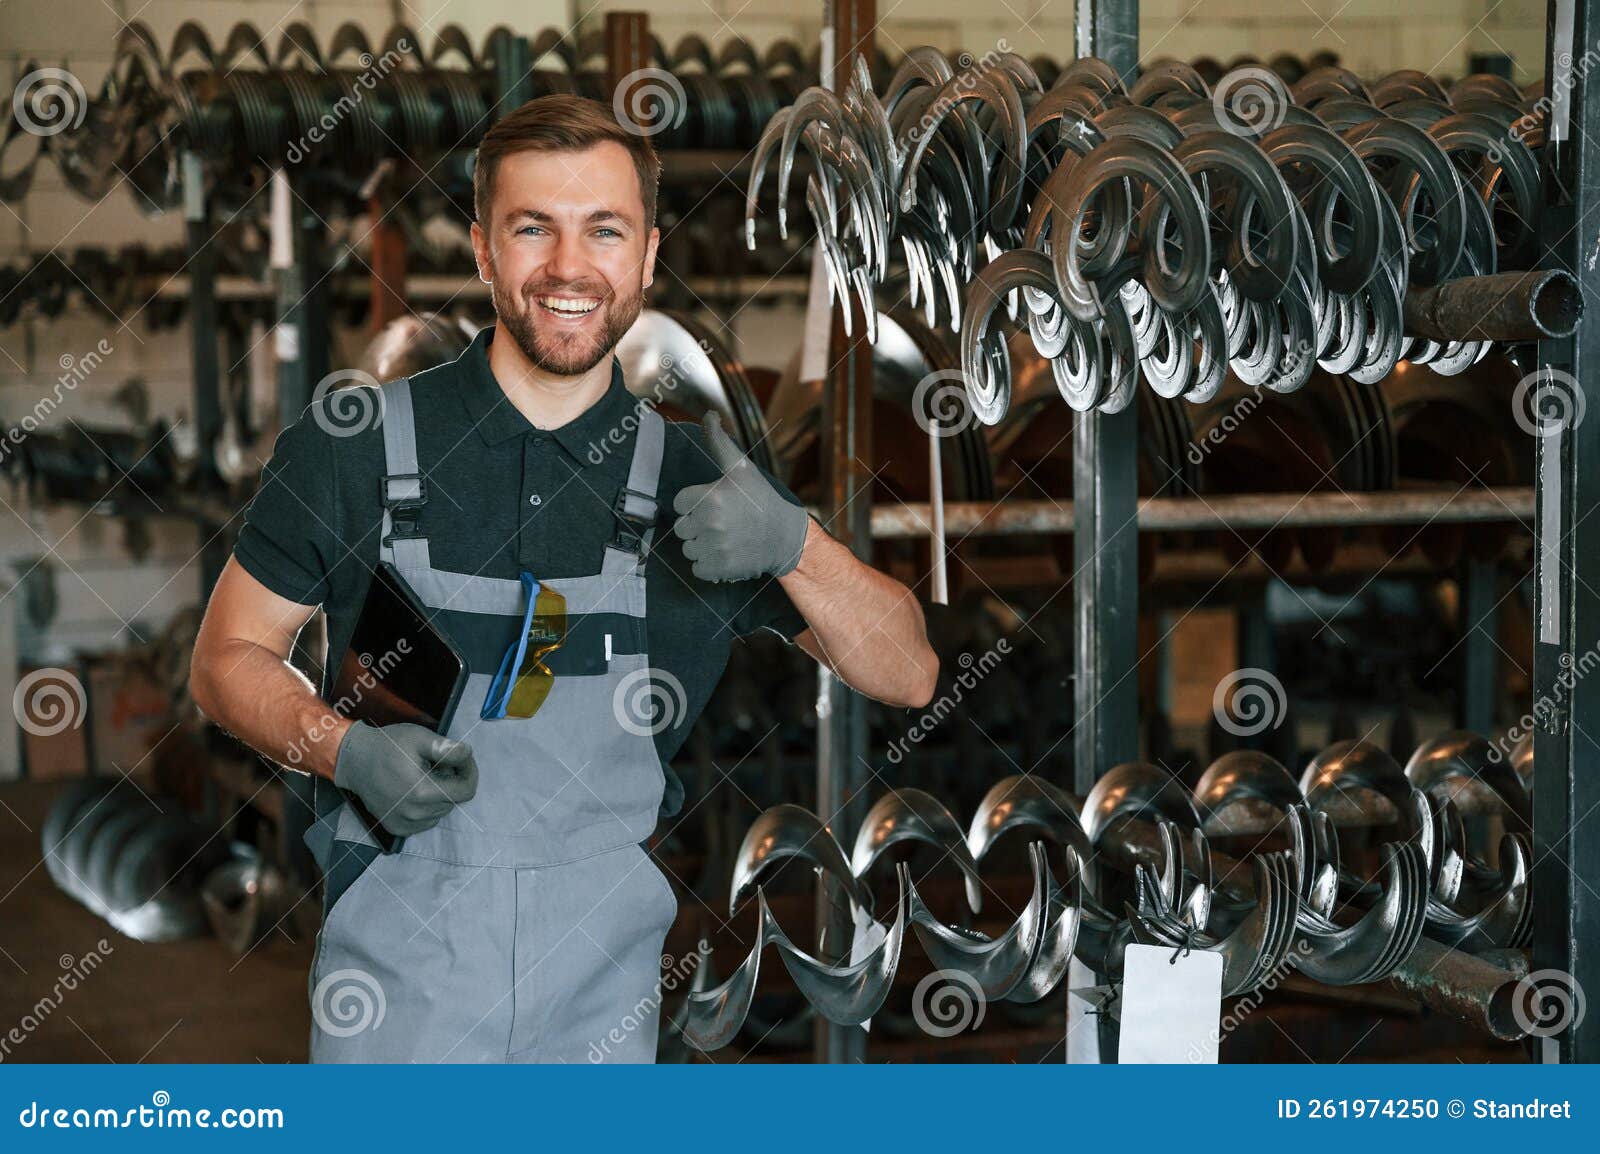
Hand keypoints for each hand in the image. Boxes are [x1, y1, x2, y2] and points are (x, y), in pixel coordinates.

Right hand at [332, 721, 478, 835]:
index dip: (469, 772)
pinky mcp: (397, 828)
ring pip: (441, 811)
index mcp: (423, 793)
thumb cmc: (388, 746)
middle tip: (437, 763)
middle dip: (452, 780)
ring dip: (440, 794)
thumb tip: (467, 754)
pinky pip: (425, 820)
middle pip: (453, 800)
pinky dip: (427, 806)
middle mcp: (415, 814)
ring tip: (423, 775)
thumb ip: (446, 748)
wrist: (355, 760)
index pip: (466, 791)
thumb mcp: (419, 738)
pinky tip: (414, 790)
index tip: (462, 759)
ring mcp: (405, 824)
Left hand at [672, 411, 809, 582]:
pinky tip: (726, 554)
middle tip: (722, 522)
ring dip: (702, 546)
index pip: (680, 503)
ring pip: (688, 549)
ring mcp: (714, 547)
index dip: (696, 503)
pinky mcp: (719, 568)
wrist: (785, 536)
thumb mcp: (740, 467)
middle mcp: (709, 522)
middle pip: (681, 528)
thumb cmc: (760, 499)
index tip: (717, 504)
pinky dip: (708, 565)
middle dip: (697, 525)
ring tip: (726, 538)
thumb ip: (719, 442)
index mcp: (709, 496)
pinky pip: (697, 569)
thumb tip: (708, 414)